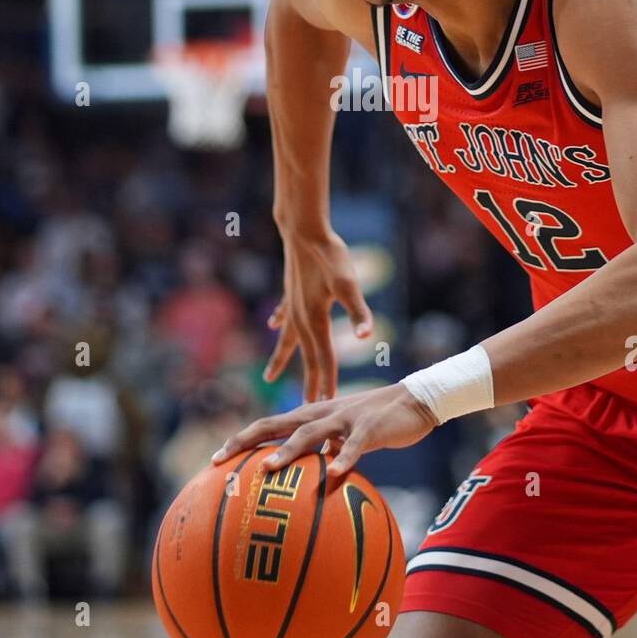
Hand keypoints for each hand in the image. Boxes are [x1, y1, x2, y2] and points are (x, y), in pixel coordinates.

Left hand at [212, 382, 437, 477]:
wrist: (416, 401)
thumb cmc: (377, 422)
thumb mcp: (345, 437)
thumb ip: (326, 452)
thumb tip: (310, 479)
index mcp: (312, 415)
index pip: (268, 425)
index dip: (241, 440)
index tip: (215, 460)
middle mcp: (321, 413)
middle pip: (275, 424)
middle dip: (245, 441)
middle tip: (219, 461)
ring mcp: (344, 418)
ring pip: (309, 433)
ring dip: (287, 451)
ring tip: (267, 469)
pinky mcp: (368, 428)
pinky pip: (354, 447)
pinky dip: (343, 459)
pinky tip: (334, 476)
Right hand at [266, 228, 373, 401]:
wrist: (303, 230)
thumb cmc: (329, 255)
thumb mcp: (348, 284)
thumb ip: (358, 311)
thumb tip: (367, 336)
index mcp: (315, 319)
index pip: (323, 358)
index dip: (326, 381)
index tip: (327, 404)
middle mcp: (300, 317)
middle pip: (306, 355)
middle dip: (308, 380)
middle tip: (306, 408)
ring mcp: (292, 305)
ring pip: (287, 340)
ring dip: (281, 360)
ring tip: (269, 378)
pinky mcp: (291, 291)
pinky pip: (284, 316)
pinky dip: (280, 325)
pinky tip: (274, 328)